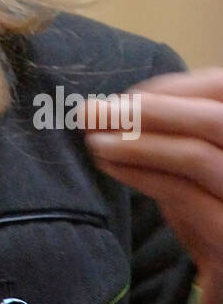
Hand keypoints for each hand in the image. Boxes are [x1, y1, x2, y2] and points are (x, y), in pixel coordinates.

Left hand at [82, 68, 222, 303]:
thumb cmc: (211, 215)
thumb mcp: (194, 166)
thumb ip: (173, 132)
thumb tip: (116, 105)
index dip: (175, 88)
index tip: (127, 95)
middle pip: (216, 118)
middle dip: (151, 109)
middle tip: (96, 111)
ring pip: (198, 156)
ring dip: (137, 142)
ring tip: (94, 140)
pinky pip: (184, 195)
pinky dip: (141, 174)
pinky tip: (109, 166)